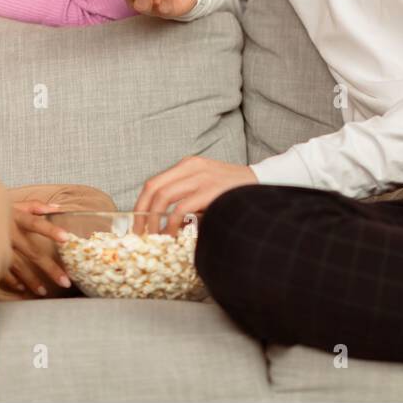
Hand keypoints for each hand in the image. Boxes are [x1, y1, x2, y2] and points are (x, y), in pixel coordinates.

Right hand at [0, 199, 72, 295]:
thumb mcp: (13, 203)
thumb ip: (35, 206)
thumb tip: (58, 208)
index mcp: (15, 217)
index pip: (36, 223)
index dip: (50, 230)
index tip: (66, 238)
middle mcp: (8, 233)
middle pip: (32, 252)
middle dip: (50, 268)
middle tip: (66, 281)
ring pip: (18, 266)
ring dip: (31, 280)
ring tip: (43, 292)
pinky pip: (2, 271)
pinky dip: (11, 280)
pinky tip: (21, 288)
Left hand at [134, 156, 259, 234]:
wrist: (267, 184)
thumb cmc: (236, 192)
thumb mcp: (208, 188)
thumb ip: (188, 199)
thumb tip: (167, 225)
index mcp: (189, 165)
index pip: (153, 182)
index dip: (140, 204)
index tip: (136, 223)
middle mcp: (191, 167)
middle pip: (153, 187)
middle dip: (141, 213)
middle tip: (139, 234)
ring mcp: (201, 177)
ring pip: (163, 196)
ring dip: (154, 219)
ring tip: (154, 237)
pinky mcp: (210, 190)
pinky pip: (181, 208)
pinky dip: (171, 223)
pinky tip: (172, 235)